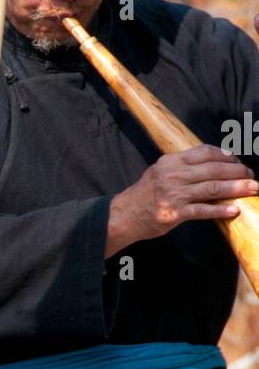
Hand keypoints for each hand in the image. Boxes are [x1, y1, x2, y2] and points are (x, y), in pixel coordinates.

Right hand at [105, 144, 258, 256]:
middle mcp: (173, 175)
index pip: (205, 152)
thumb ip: (182, 167)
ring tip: (252, 189)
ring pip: (212, 188)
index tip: (239, 161)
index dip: (227, 156)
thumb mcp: (160, 172)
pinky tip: (234, 210)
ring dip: (236, 189)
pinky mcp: (173, 213)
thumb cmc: (145, 195)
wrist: (123, 216)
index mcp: (171, 161)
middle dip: (238, 172)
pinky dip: (220, 210)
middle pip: (213, 170)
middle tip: (252, 176)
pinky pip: (202, 210)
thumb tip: (211, 165)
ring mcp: (173, 194)